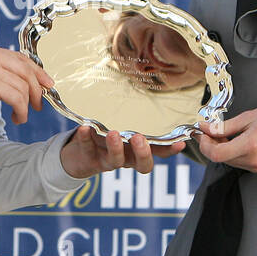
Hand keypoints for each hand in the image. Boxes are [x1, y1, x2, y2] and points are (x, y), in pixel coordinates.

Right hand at [0, 43, 54, 129]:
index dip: (37, 71)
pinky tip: (17, 117)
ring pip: (23, 86)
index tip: (47, 84)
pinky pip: (17, 98)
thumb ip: (1, 71)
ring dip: (26, 104)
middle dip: (37, 89)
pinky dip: (21, 110)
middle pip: (25, 70)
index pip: (20, 58)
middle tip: (39, 103)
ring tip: (21, 115)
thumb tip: (29, 80)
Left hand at [59, 125, 185, 177]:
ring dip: (115, 148)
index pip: (159, 152)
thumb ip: (135, 116)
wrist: (76, 155)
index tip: (180, 142)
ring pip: (116, 160)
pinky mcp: (88, 159)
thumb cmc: (105, 136)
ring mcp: (107, 160)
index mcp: (137, 150)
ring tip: (113, 134)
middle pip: (141, 164)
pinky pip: (87, 149)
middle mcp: (126, 157)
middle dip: (143, 153)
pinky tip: (85, 128)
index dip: (170, 149)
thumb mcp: (122, 125)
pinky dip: (86, 139)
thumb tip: (153, 91)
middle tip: (139, 138)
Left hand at [194, 105, 256, 172]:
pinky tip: (232, 140)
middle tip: (209, 130)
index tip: (202, 133)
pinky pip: (238, 161)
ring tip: (222, 133)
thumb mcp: (249, 117)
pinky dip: (231, 151)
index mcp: (249, 146)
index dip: (205, 145)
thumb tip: (207, 128)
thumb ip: (225, 126)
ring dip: (221, 148)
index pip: (217, 154)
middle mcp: (253, 160)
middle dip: (211, 145)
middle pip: (220, 159)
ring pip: (228, 161)